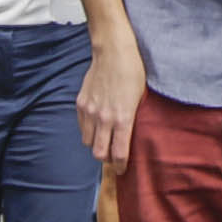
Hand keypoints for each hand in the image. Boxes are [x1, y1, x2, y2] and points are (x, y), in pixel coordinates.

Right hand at [80, 37, 145, 167]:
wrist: (114, 52)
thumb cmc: (133, 73)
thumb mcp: (140, 98)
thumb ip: (133, 119)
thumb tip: (130, 137)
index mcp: (123, 118)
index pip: (118, 153)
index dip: (120, 166)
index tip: (122, 170)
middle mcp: (105, 118)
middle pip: (99, 153)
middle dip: (107, 159)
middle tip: (113, 157)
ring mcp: (90, 111)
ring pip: (88, 142)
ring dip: (96, 144)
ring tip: (104, 140)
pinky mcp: (81, 104)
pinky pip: (82, 127)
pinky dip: (88, 131)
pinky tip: (97, 126)